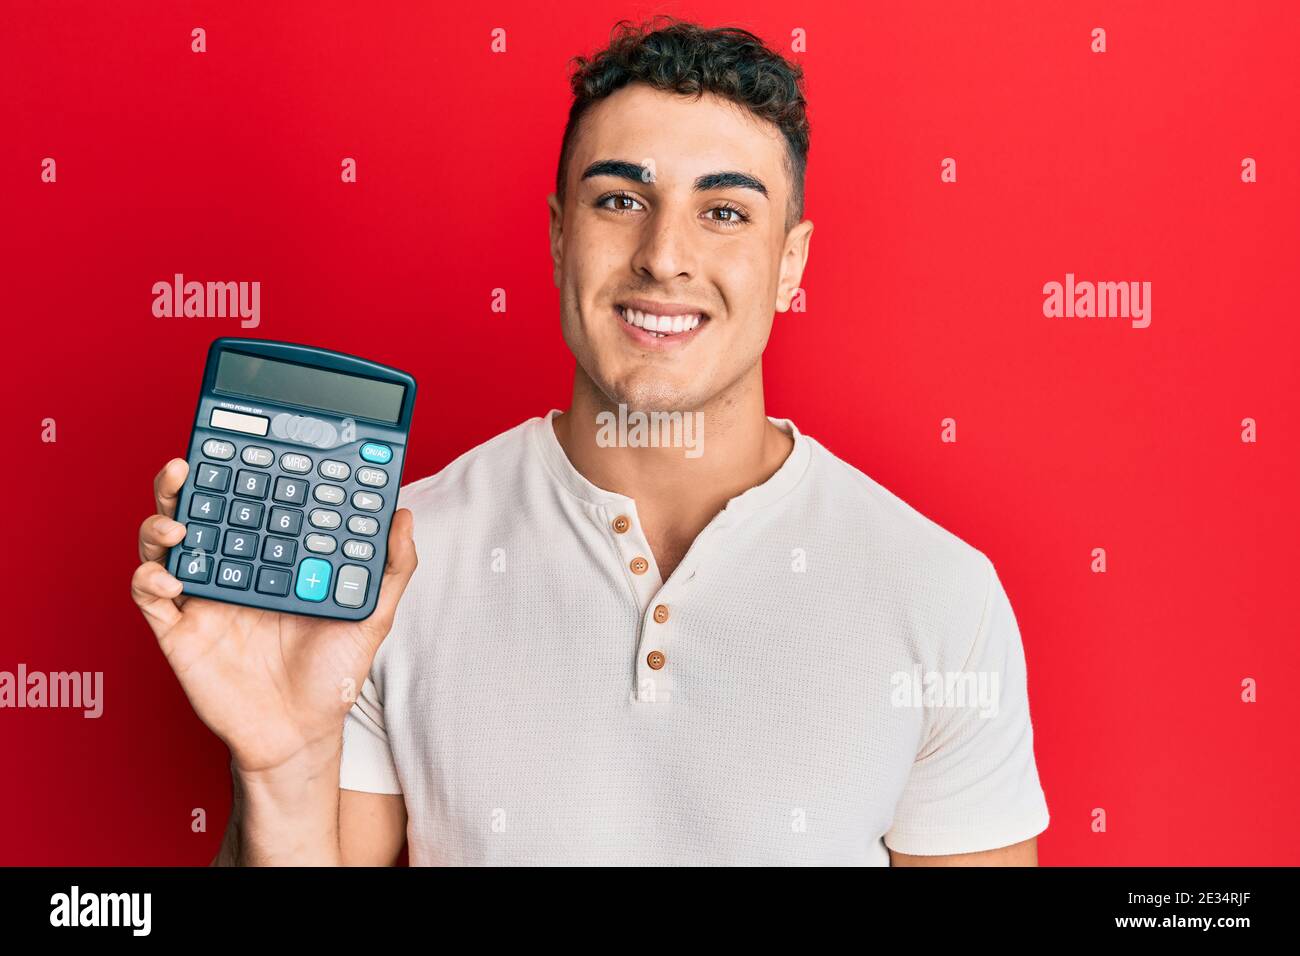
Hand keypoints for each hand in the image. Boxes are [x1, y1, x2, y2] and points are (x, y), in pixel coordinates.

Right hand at [130, 458, 417, 772]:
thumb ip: (390, 567)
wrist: (301, 733)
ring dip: (161, 523)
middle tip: (190, 463)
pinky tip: (169, 574)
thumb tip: (403, 514)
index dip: (242, 471)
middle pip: (197, 511)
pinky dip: (150, 579)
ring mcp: (202, 598)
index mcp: (272, 556)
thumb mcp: (372, 615)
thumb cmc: (333, 672)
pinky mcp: (178, 631)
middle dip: (186, 482)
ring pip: (164, 545)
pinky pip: (150, 597)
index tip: (248, 445)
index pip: (250, 501)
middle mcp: (233, 568)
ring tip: (177, 522)